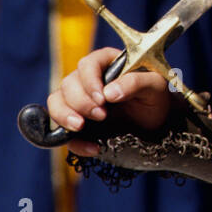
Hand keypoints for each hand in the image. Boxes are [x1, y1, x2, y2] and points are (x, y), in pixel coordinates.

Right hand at [46, 47, 170, 156]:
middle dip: (80, 102)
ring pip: (56, 102)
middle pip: (68, 84)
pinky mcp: (75, 122)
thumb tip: (109, 91)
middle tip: (101, 115)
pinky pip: (60, 129)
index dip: (90, 81)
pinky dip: (73, 141)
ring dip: (64, 116)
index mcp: (106, 63)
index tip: (102, 99)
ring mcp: (78, 100)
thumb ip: (136, 82)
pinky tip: (93, 148)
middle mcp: (87, 79)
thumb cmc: (155, 98)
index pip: (88, 64)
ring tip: (81, 127)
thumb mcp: (155, 87)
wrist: (155, 124)